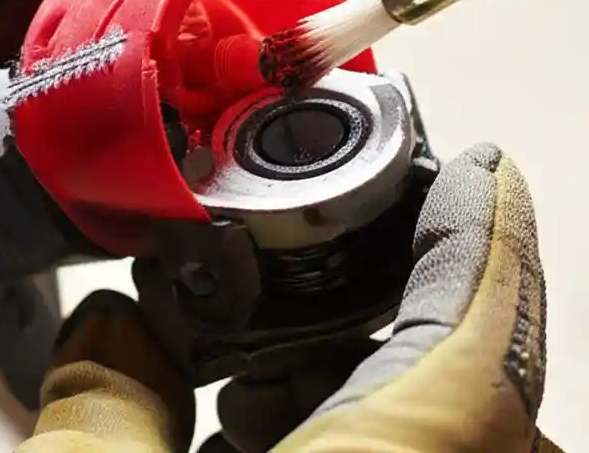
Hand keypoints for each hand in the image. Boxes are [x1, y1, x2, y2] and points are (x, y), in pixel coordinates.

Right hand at [18, 144, 557, 452]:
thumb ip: (101, 403)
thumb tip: (108, 332)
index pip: (486, 313)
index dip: (484, 221)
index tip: (482, 164)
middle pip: (475, 381)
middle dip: (387, 321)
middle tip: (297, 295)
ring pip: (454, 440)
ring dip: (365, 400)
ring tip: (250, 400)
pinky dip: (359, 445)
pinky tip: (259, 450)